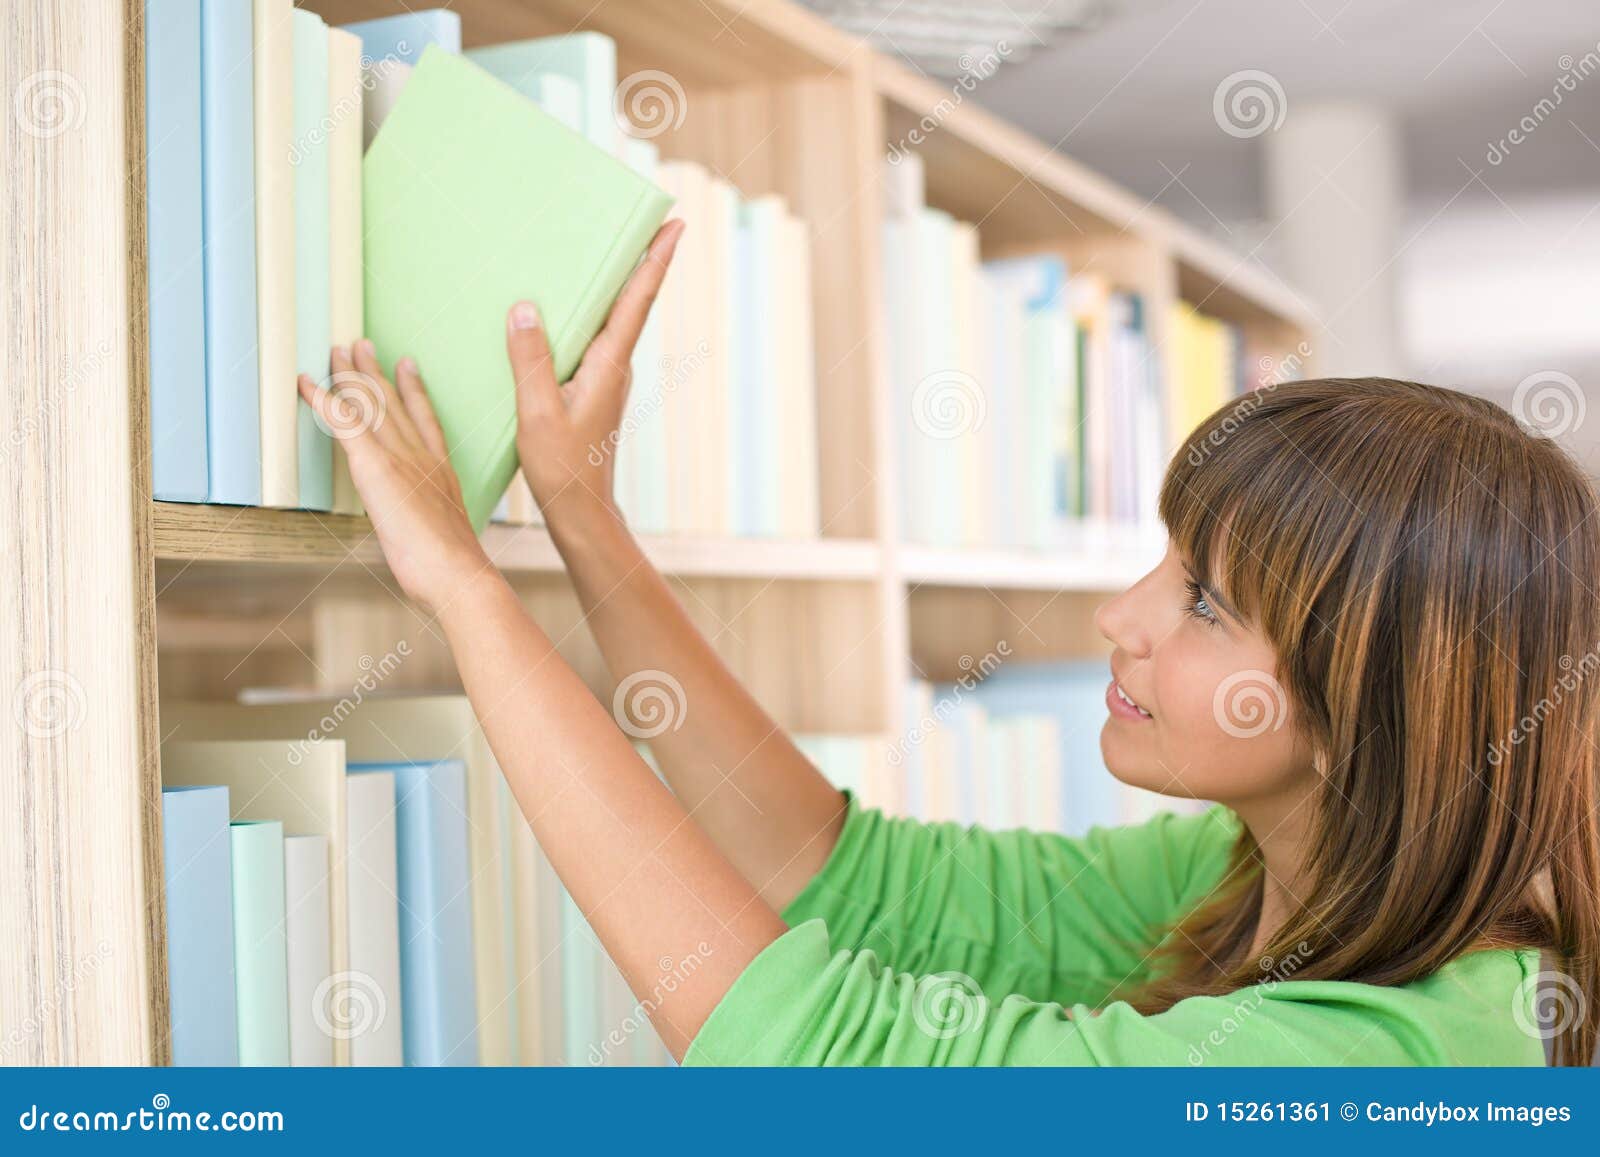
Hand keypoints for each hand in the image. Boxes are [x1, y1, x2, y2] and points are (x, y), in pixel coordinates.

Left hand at [298, 340, 497, 615]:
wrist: (455, 570)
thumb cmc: (453, 567)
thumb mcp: (448, 537)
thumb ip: (434, 523)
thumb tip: (433, 542)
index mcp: (441, 469)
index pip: (426, 420)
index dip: (415, 390)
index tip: (408, 366)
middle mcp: (420, 455)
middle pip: (393, 402)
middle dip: (375, 371)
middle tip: (361, 344)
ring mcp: (398, 457)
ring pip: (370, 403)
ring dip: (350, 373)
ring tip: (337, 350)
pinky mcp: (375, 466)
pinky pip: (344, 422)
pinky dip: (323, 399)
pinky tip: (306, 382)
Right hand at [508, 219, 684, 528]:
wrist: (581, 510)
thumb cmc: (562, 467)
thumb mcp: (536, 412)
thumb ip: (530, 359)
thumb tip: (524, 308)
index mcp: (608, 365)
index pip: (636, 301)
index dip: (654, 262)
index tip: (674, 226)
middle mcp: (614, 366)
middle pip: (630, 302)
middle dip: (639, 260)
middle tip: (648, 219)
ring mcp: (606, 377)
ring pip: (611, 321)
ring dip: (614, 285)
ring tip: (607, 248)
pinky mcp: (592, 388)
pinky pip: (592, 340)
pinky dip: (587, 316)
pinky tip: (564, 310)